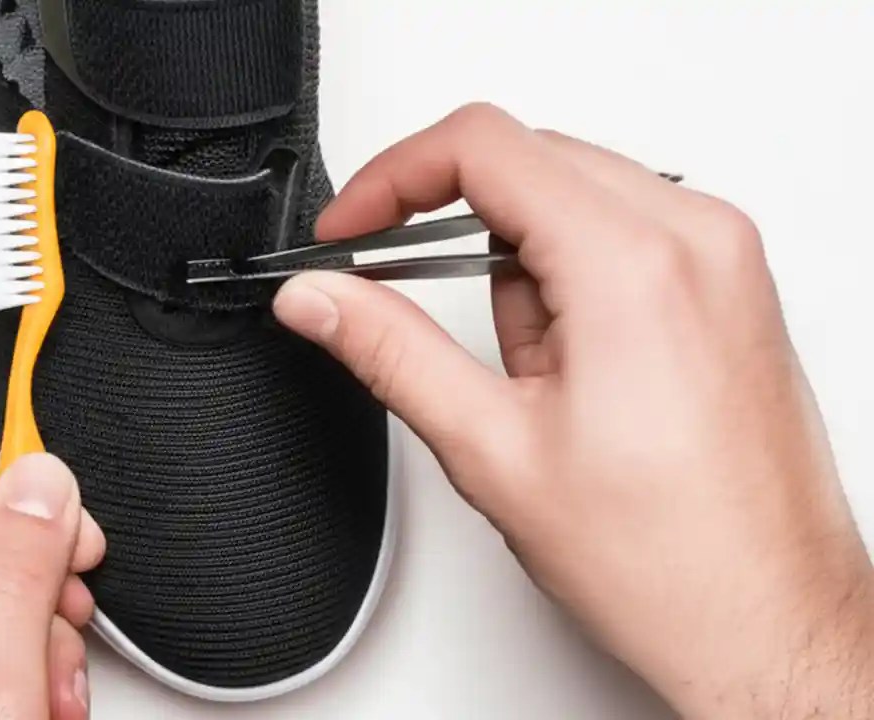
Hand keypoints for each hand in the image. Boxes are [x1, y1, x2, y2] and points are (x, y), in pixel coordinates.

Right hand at [274, 104, 873, 717]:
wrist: (768, 621)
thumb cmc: (667, 560)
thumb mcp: (494, 448)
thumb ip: (389, 350)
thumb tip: (319, 298)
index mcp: (633, 266)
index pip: (483, 147)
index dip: (393, 177)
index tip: (349, 226)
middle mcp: (696, 241)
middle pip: (527, 162)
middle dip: (455, 230)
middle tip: (413, 303)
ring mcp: (725, 260)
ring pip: (573, 197)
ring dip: (523, 267)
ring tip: (537, 378)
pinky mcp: (733, 286)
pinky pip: (623, 231)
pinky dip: (572, 277)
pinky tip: (575, 368)